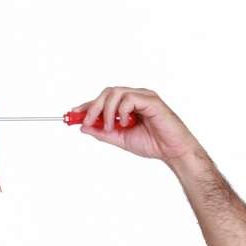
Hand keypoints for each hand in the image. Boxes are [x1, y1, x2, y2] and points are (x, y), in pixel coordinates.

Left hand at [74, 87, 199, 164]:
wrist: (173, 152)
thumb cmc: (153, 144)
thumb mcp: (122, 140)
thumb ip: (104, 133)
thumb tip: (84, 128)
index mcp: (128, 105)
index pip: (103, 100)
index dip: (87, 105)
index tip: (73, 114)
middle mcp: (134, 97)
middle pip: (107, 92)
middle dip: (93, 107)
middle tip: (87, 122)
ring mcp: (143, 96)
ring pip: (115, 93)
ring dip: (107, 111)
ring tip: (112, 128)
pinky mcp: (151, 100)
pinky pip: (129, 99)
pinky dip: (122, 111)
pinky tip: (126, 124)